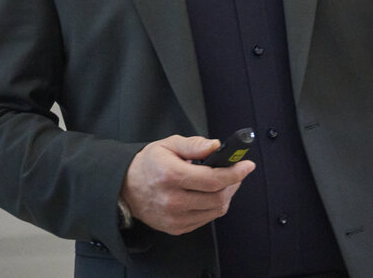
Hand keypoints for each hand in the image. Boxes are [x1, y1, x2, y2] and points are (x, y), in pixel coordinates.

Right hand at [120, 135, 255, 234]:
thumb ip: (194, 144)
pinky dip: (214, 206)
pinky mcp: (175, 228)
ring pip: (215, 210)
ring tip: (225, 181)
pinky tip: (211, 194)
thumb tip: (216, 146)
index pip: (212, 179)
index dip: (234, 172)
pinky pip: (206, 219)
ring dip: (227, 195)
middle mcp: (172, 200)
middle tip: (237, 171)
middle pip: (217, 197)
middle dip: (234, 182)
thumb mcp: (169, 144)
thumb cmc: (149, 163)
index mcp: (171, 175)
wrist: (125, 187)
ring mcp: (174, 217)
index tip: (247, 165)